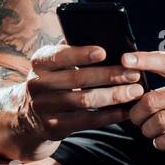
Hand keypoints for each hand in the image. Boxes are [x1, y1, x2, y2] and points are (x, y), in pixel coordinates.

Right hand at [17, 43, 146, 140]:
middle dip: (109, 75)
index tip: (104, 52)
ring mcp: (44, 108)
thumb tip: (105, 37)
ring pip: (84, 101)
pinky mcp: (54, 127)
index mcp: (40, 62)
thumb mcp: (55, 63)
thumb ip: (73, 49)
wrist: (28, 114)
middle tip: (134, 74)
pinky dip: (109, 116)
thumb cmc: (54, 79)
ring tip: (135, 91)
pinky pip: (86, 122)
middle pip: (78, 79)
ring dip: (113, 96)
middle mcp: (38, 84)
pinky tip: (126, 111)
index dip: (81, 54)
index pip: (60, 56)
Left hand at [123, 51, 164, 156]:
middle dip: (137, 114)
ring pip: (160, 122)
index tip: (124, 60)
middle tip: (136, 119)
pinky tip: (162, 141)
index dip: (143, 60)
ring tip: (150, 132)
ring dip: (148, 131)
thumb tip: (138, 80)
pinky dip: (160, 143)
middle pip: (153, 100)